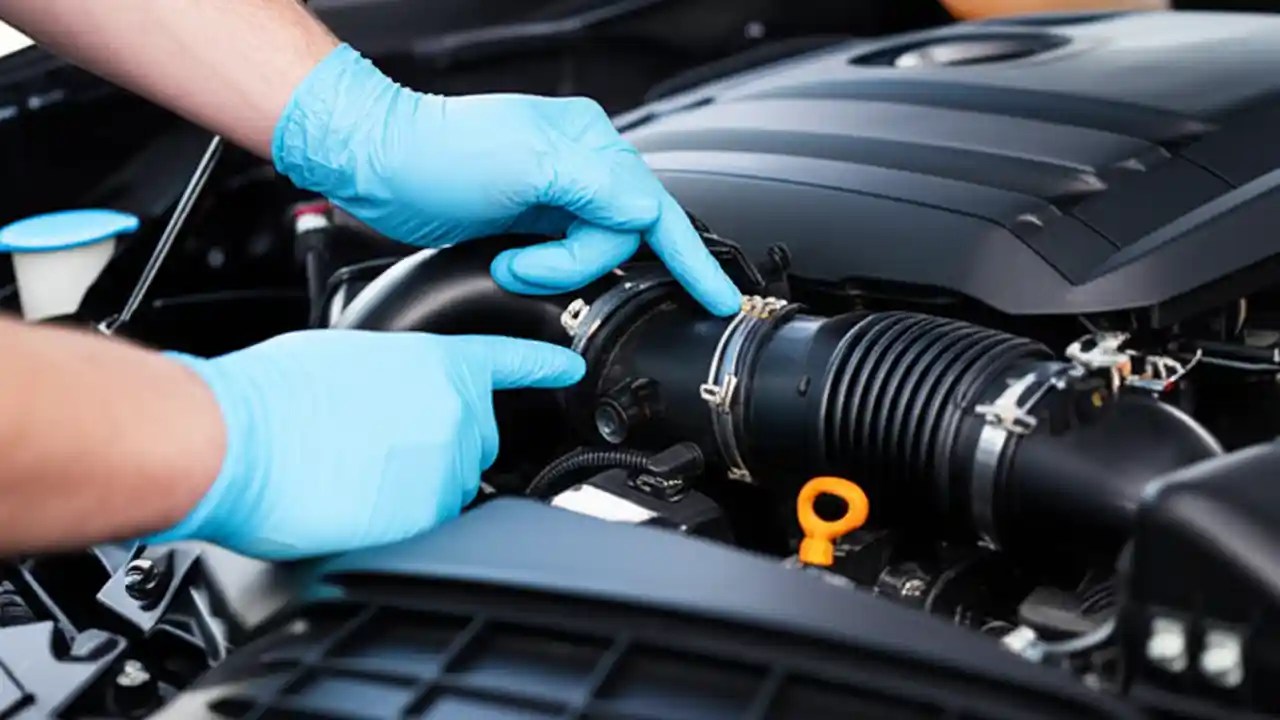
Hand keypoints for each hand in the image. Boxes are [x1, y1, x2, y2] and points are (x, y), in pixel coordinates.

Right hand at [147, 331, 583, 558]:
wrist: (233, 440)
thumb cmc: (270, 396)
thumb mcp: (345, 358)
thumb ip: (394, 377)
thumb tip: (394, 394)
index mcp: (438, 364)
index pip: (510, 362)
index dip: (545, 365)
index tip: (571, 368)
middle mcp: (456, 416)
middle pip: (478, 440)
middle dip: (444, 446)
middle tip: (382, 446)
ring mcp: (445, 472)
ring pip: (452, 488)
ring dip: (418, 486)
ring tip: (357, 474)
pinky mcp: (422, 521)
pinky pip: (427, 525)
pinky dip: (398, 520)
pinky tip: (355, 502)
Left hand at [272, 44, 740, 316]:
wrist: (379, 164)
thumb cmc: (439, 154)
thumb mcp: (528, 165)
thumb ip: (599, 190)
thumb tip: (647, 214)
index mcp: (591, 143)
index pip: (655, 207)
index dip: (689, 257)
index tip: (715, 295)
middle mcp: (581, 165)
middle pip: (623, 237)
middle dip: (579, 264)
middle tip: (527, 266)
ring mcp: (556, 194)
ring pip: (594, 253)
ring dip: (553, 270)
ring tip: (509, 261)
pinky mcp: (532, 219)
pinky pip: (567, 256)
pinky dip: (548, 272)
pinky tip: (517, 263)